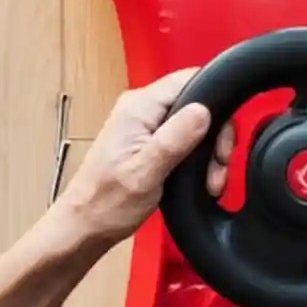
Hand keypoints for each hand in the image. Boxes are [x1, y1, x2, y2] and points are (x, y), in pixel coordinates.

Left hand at [54, 68, 217, 243]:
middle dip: (214, 136)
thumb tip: (204, 110)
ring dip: (207, 151)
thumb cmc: (107, 204)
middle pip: (196, 102)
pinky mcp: (147, 140)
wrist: (86, 226)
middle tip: (218, 166)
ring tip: (210, 180)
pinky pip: (183, 137)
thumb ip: (175, 139)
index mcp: (138, 108)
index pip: (189, 80)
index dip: (215, 104)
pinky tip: (199, 179)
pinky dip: (196, 157)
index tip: (221, 140)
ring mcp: (143, 124)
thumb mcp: (145, 173)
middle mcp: (140, 108)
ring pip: (193, 123)